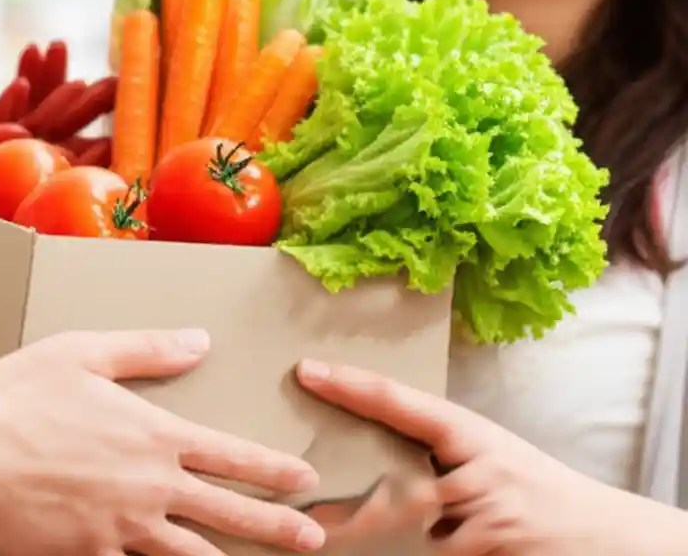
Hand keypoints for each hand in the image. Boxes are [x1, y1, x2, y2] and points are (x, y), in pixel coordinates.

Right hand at [0, 329, 326, 555]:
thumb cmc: (12, 401)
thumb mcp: (83, 353)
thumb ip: (146, 351)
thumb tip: (197, 342)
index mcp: (151, 436)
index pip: (230, 456)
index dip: (273, 469)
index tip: (304, 479)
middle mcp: (146, 488)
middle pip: (227, 512)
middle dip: (276, 526)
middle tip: (311, 537)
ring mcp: (119, 529)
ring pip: (187, 553)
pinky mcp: (87, 555)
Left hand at [295, 359, 685, 554]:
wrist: (601, 532)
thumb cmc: (530, 486)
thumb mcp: (485, 452)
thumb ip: (434, 446)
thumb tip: (366, 435)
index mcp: (468, 431)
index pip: (398, 402)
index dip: (351, 385)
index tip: (308, 372)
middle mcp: (475, 467)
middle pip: (395, 487)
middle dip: (352, 512)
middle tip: (313, 518)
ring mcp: (485, 510)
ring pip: (415, 528)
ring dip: (408, 537)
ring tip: (429, 532)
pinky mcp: (489, 545)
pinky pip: (440, 552)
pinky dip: (442, 551)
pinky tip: (469, 544)